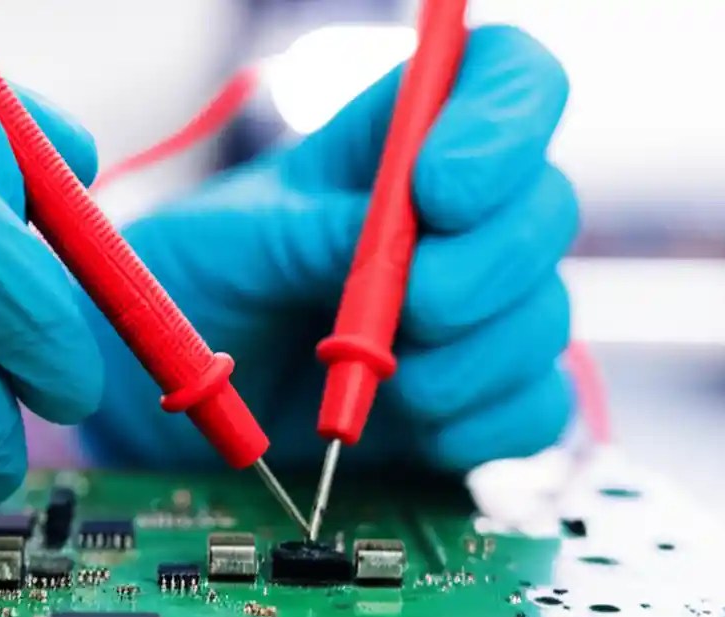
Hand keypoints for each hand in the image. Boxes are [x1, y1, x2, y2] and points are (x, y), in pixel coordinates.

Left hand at [81, 26, 575, 473]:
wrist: (177, 398)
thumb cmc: (197, 288)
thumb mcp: (229, 245)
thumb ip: (308, 235)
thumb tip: (388, 239)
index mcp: (394, 144)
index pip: (506, 79)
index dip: (501, 123)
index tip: (439, 190)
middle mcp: (453, 220)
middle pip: (547, 207)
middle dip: (485, 268)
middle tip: (413, 306)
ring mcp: (477, 309)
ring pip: (547, 316)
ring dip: (475, 361)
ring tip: (388, 387)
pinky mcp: (480, 395)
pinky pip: (536, 410)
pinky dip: (483, 427)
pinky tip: (419, 428)